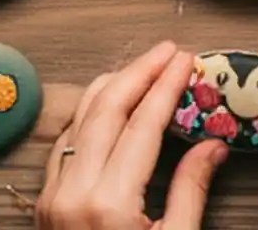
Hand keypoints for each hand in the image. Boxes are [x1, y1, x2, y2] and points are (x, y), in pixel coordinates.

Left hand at [37, 41, 229, 229]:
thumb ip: (190, 192)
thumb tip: (211, 148)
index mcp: (111, 204)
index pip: (143, 125)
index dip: (166, 86)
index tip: (183, 61)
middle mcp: (75, 194)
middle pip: (107, 110)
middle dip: (139, 72)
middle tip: (165, 52)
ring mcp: (54, 197)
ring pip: (80, 120)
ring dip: (111, 87)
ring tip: (138, 69)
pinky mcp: (46, 203)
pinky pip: (64, 143)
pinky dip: (88, 116)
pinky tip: (106, 106)